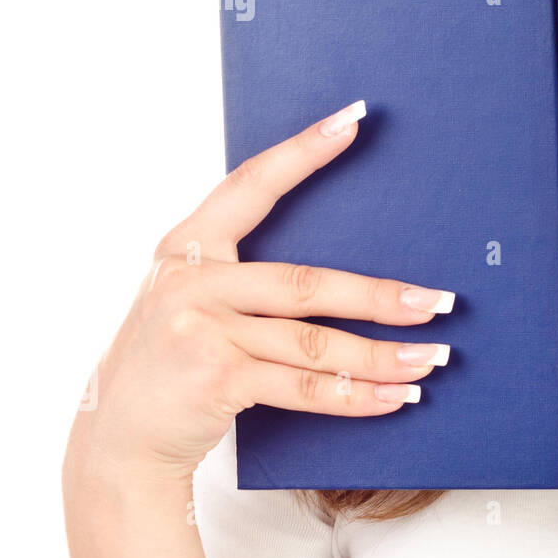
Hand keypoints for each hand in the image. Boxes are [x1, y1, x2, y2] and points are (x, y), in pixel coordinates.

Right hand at [66, 101, 454, 484]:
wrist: (119, 436)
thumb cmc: (175, 361)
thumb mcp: (190, 300)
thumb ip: (244, 278)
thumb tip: (346, 274)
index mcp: (187, 247)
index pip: (251, 184)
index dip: (302, 152)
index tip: (351, 121)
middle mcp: (191, 281)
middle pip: (307, 283)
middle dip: (380, 296)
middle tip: (438, 302)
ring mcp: (201, 330)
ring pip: (314, 342)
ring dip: (381, 355)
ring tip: (432, 359)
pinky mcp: (216, 378)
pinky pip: (303, 386)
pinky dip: (355, 395)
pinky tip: (394, 397)